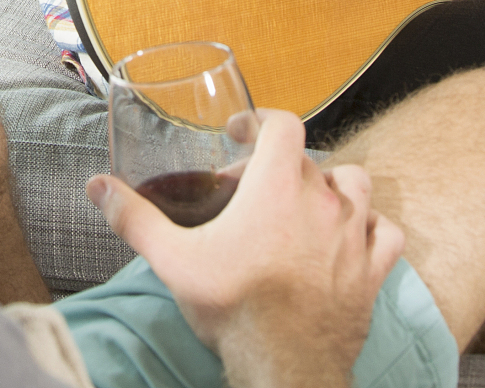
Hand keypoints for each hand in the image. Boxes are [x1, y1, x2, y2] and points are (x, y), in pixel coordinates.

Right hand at [87, 111, 400, 387]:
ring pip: (356, 185)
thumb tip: (98, 187)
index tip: (241, 133)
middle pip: (311, 158)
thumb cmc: (233, 307)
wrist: (284, 365)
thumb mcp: (172, 259)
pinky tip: (353, 238)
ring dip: (334, 187)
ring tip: (308, 204)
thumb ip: (134, 217)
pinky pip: (386, 232)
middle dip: (281, 166)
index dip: (261, 120)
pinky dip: (372, 228)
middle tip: (253, 191)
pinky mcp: (374, 270)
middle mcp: (324, 199)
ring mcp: (355, 234)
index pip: (283, 124)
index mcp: (277, 184)